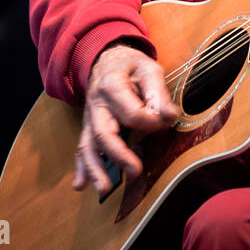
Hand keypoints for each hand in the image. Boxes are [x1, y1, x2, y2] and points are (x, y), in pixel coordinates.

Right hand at [73, 43, 179, 194]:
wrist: (107, 60)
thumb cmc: (131, 66)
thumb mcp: (148, 68)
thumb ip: (158, 92)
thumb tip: (170, 115)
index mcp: (112, 85)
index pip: (131, 112)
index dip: (150, 121)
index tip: (165, 122)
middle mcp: (97, 104)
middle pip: (103, 132)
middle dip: (118, 154)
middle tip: (136, 170)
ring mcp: (90, 118)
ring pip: (88, 145)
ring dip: (95, 168)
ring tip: (104, 189)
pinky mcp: (89, 128)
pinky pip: (82, 148)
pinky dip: (81, 168)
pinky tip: (80, 185)